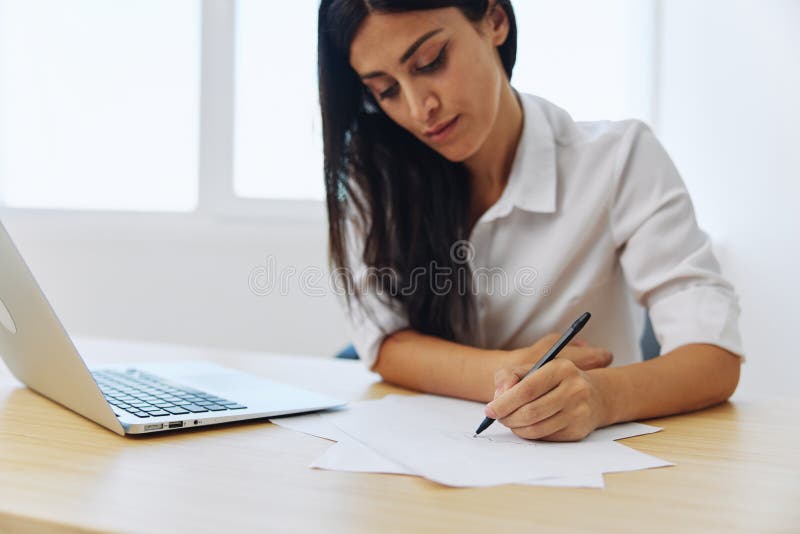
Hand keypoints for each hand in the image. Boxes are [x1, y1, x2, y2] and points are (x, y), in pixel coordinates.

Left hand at [488, 337, 613, 440]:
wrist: (594, 395)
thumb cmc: (555, 380)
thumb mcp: (533, 368)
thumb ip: (509, 376)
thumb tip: (498, 397)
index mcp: (561, 368)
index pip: (527, 389)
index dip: (504, 402)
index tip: (489, 410)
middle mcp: (574, 389)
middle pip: (531, 411)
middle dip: (508, 417)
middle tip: (499, 418)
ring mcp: (579, 411)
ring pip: (537, 428)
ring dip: (516, 428)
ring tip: (510, 421)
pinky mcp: (578, 430)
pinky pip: (545, 437)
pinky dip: (529, 434)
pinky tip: (526, 426)